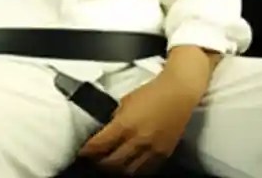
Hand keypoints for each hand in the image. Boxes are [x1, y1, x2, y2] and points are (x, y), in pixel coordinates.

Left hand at [76, 71, 201, 174]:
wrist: (178, 92)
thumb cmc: (151, 92)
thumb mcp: (125, 102)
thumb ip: (116, 119)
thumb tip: (107, 131)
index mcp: (124, 125)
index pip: (100, 145)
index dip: (88, 151)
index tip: (82, 153)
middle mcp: (138, 140)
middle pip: (113, 162)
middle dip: (100, 163)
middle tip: (94, 161)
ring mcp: (152, 148)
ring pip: (129, 170)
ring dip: (117, 169)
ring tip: (110, 165)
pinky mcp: (164, 152)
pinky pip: (147, 169)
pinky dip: (136, 170)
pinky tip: (130, 165)